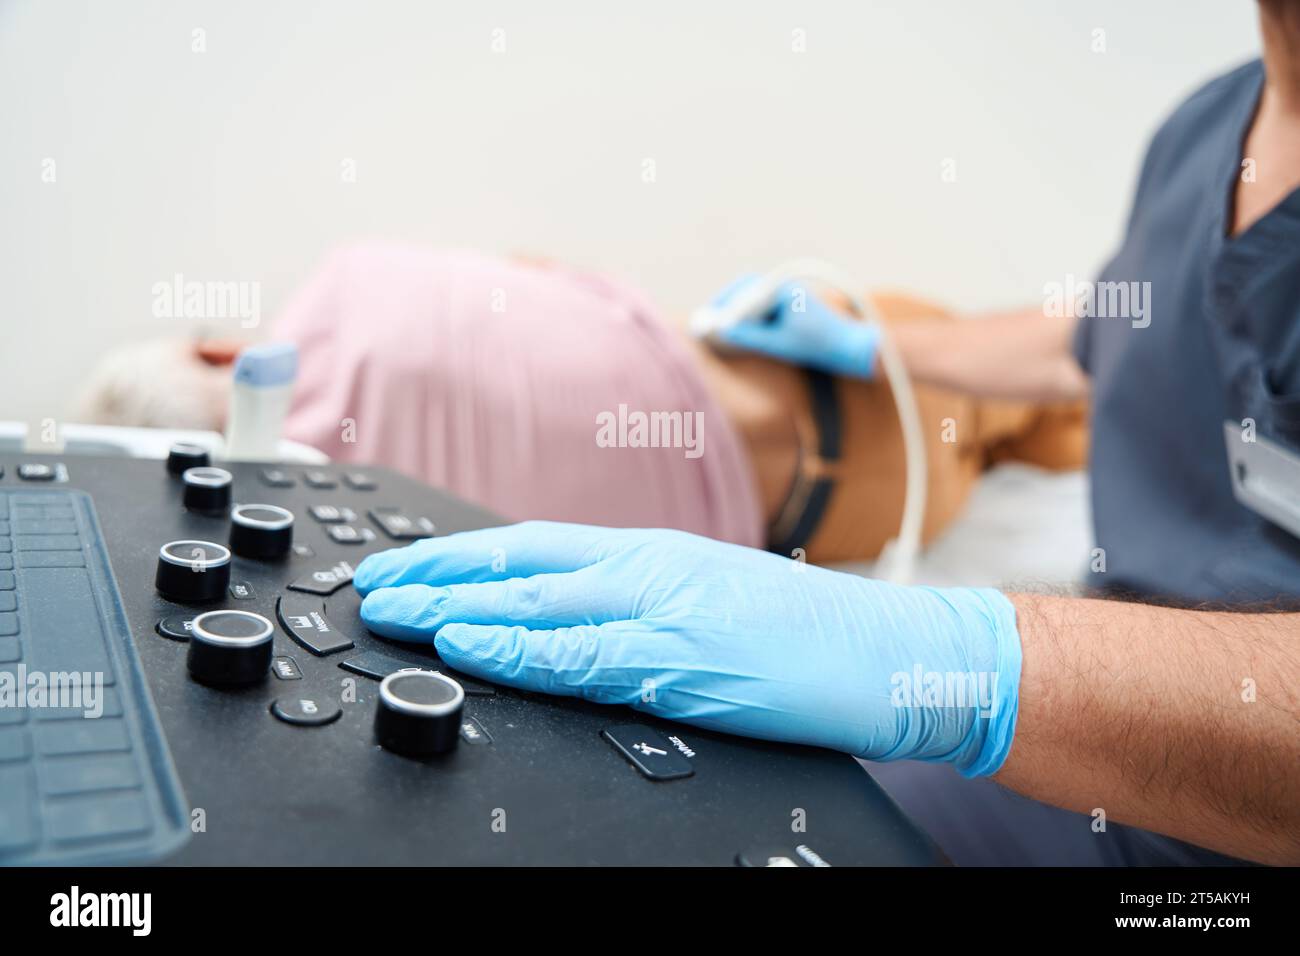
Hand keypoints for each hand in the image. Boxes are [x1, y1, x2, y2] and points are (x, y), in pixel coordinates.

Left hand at [355, 521, 1020, 774]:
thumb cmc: (810, 637)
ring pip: (536, 597)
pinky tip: (468, 640)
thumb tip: (581, 618)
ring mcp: (664, 606)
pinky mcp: (682, 655)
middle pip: (520, 560)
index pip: (539, 546)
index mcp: (657, 555)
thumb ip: (646, 604)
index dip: (466, 555)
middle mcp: (650, 567)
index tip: (414, 567)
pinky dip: (516, 643)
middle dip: (439, 570)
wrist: (893, 653)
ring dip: (455, 600)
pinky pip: (580, 651)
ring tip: (391, 607)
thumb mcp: (714, 603)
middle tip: (375, 581)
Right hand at [710, 274, 880, 378]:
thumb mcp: (778, 344)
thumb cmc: (817, 345)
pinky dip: (750, 317)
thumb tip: (724, 331)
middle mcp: (784, 287)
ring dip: (739, 312)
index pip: (744, 290)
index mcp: (783, 290)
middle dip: (728, 306)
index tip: (710, 319)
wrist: (847, 346)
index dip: (724, 305)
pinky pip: (762, 306)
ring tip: (724, 330)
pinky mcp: (788, 304)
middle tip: (712, 324)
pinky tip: (742, 332)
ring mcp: (786, 294)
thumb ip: (749, 336)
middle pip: (745, 289)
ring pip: (753, 298)